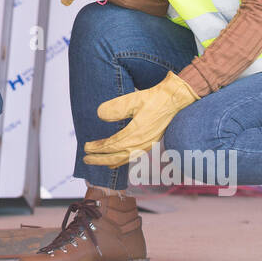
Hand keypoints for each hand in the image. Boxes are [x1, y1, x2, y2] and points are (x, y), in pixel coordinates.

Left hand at [82, 72, 197, 166]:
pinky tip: (115, 161)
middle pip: (116, 157)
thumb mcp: (133, 99)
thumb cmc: (155, 98)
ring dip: (109, 161)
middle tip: (86, 159)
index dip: (98, 148)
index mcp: (136, 134)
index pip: (112, 145)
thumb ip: (116, 108)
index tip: (86, 147)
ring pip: (125, 159)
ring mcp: (147, 145)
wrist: (175, 99)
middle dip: (100, 159)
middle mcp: (142, 143)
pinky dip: (121, 160)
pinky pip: (132, 157)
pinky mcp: (150, 143)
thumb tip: (99, 115)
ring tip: (97, 161)